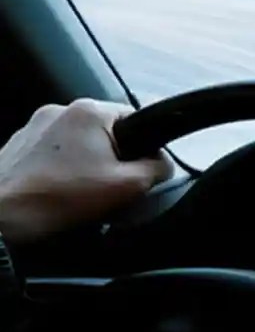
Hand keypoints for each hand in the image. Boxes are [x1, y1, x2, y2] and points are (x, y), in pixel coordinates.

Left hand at [0, 99, 172, 243]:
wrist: (0, 220)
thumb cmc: (56, 200)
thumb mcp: (127, 187)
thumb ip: (156, 169)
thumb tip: (162, 165)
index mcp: (89, 111)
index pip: (138, 119)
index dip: (146, 150)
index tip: (139, 174)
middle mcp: (59, 111)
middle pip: (107, 134)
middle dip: (113, 161)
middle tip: (108, 190)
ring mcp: (33, 128)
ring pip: (79, 146)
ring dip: (86, 168)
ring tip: (79, 196)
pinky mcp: (16, 147)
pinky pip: (53, 157)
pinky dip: (60, 174)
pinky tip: (58, 196)